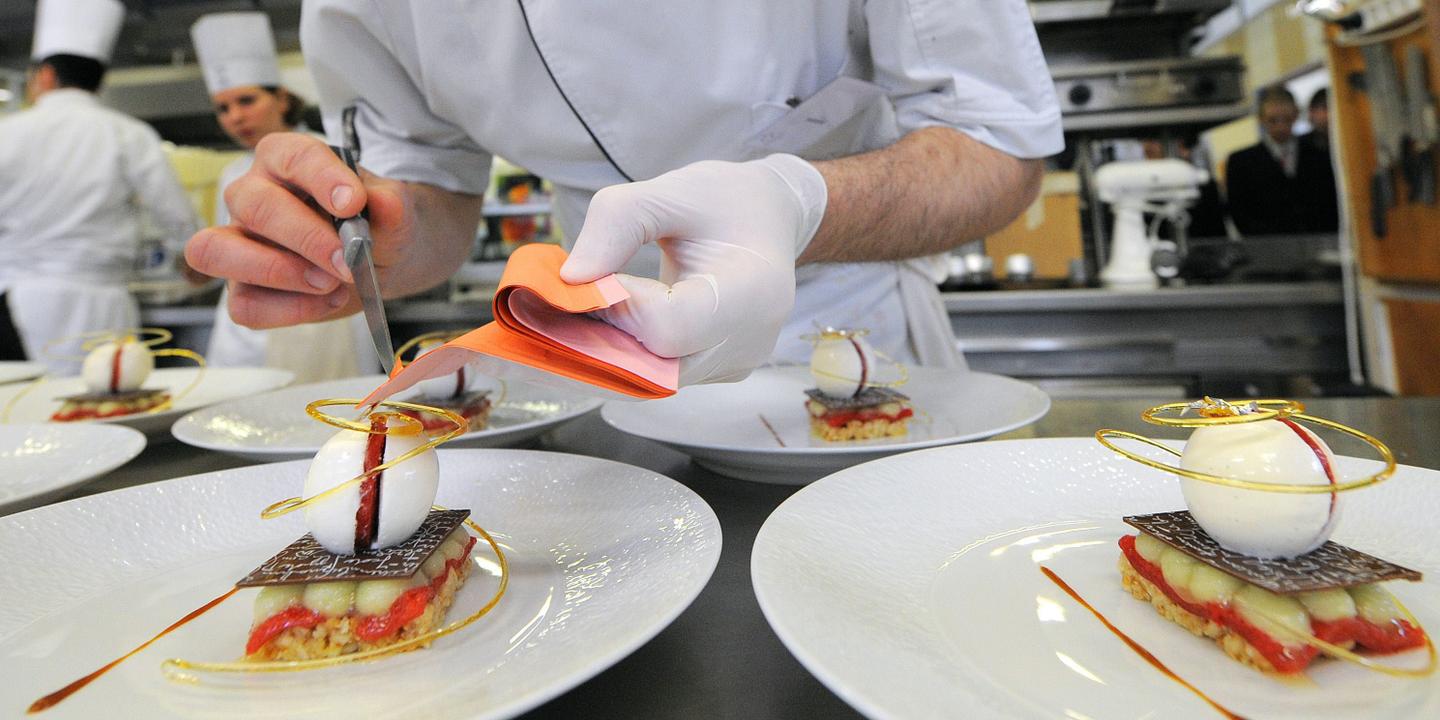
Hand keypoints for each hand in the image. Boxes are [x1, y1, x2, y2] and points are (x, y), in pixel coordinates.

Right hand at [184, 132, 413, 327]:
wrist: (384, 260)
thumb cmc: (377, 224)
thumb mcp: (395, 211)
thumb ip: (391, 205)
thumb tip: (383, 202)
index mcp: (285, 160)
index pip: (291, 156)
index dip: (321, 178)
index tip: (354, 203)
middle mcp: (252, 195)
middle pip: (253, 205)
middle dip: (304, 237)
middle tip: (346, 261)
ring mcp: (239, 243)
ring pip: (217, 251)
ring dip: (277, 272)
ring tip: (329, 284)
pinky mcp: (243, 289)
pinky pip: (243, 305)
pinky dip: (287, 310)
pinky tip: (326, 302)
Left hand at [561, 154, 826, 384]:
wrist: (767, 220)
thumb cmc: (723, 201)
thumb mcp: (671, 189)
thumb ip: (616, 223)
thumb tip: (570, 280)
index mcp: (754, 292)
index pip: (670, 327)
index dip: (620, 308)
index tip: (592, 276)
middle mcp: (749, 341)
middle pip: (658, 364)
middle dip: (603, 334)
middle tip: (565, 302)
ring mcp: (734, 363)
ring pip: (654, 377)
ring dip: (610, 346)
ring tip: (586, 307)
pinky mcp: (717, 371)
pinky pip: (663, 374)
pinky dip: (629, 351)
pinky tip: (611, 320)